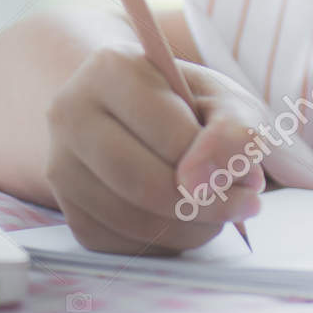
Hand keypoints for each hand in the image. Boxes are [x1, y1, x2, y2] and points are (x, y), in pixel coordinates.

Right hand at [45, 44, 312, 254]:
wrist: (142, 116)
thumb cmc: (191, 105)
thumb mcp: (225, 100)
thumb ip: (233, 130)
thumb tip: (206, 182)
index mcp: (111, 68)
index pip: (169, 134)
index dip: (219, 165)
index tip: (252, 180)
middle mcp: (71, 113)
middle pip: (140, 181)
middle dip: (206, 205)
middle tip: (245, 205)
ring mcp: (60, 162)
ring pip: (127, 219)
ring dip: (189, 229)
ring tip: (222, 212)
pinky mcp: (66, 207)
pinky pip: (115, 243)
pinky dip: (163, 244)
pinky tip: (188, 222)